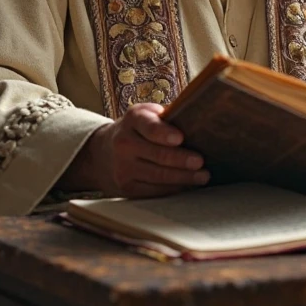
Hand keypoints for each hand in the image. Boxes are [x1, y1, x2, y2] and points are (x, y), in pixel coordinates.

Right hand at [58, 103, 209, 197]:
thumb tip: (198, 120)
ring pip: (158, 176)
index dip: (164, 133)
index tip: (181, 138)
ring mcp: (123, 168)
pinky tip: (187, 185)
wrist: (104, 152)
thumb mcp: (146, 114)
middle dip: (181, 160)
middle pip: (157, 155)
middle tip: (200, 162)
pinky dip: (173, 189)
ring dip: (183, 178)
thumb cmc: (137, 129)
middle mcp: (124, 143)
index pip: (149, 127)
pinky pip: (154, 191)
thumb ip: (166, 116)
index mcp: (133, 119)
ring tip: (202, 176)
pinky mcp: (126, 188)